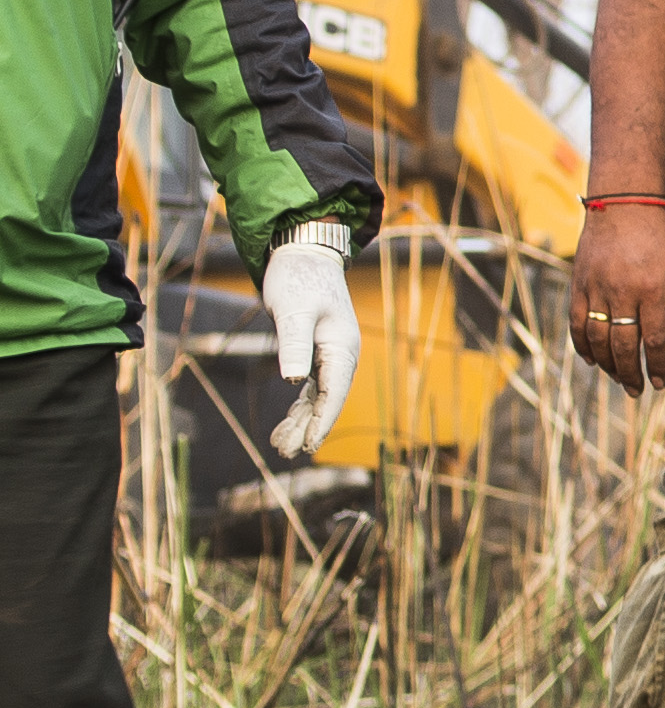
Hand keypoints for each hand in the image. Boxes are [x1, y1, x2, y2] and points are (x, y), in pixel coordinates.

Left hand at [259, 224, 358, 461]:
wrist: (303, 254)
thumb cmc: (298, 279)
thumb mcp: (292, 311)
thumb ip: (294, 345)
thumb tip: (293, 381)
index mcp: (343, 348)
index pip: (334, 393)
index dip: (322, 422)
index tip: (309, 447)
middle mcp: (342, 355)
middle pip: (327, 401)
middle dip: (308, 428)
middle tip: (286, 453)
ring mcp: (330, 355)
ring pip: (318, 398)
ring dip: (301, 421)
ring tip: (280, 446)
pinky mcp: (315, 352)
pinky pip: (310, 388)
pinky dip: (298, 407)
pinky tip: (285, 424)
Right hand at [572, 195, 664, 393]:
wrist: (624, 206)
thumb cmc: (660, 236)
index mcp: (652, 289)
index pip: (654, 340)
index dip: (657, 366)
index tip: (660, 382)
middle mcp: (622, 292)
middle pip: (623, 346)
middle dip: (631, 373)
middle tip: (637, 389)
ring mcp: (596, 289)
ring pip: (597, 339)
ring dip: (607, 364)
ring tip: (618, 377)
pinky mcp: (579, 285)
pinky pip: (576, 323)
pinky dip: (582, 345)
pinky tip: (592, 359)